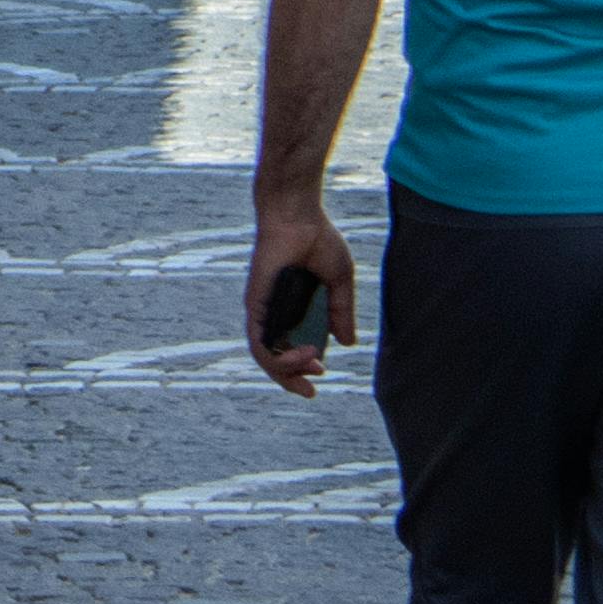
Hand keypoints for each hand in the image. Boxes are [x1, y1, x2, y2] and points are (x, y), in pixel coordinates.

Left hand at [249, 193, 356, 392]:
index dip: (303, 366)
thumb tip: (347, 343)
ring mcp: (263, 309)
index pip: (291, 348)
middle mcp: (274, 312)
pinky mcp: (256, 303)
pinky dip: (277, 356)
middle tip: (312, 389)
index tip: (322, 371)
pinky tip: (302, 355)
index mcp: (294, 308)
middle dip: (293, 379)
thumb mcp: (339, 280)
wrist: (298, 214)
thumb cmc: (318, 239)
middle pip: (275, 359)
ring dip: (287, 371)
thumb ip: (342, 312)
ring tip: (310, 368)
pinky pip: (259, 340)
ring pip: (265, 356)